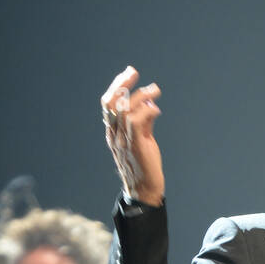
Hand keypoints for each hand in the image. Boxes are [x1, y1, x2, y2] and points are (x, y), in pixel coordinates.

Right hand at [101, 66, 164, 205]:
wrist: (145, 191)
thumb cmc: (145, 167)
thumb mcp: (143, 141)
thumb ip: (144, 123)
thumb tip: (151, 104)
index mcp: (112, 133)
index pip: (108, 104)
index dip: (116, 86)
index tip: (128, 74)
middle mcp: (114, 135)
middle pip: (111, 102)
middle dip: (122, 83)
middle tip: (134, 72)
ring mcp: (122, 141)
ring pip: (125, 109)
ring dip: (141, 95)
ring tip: (155, 90)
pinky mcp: (134, 146)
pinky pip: (136, 121)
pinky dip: (147, 111)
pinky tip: (156, 110)